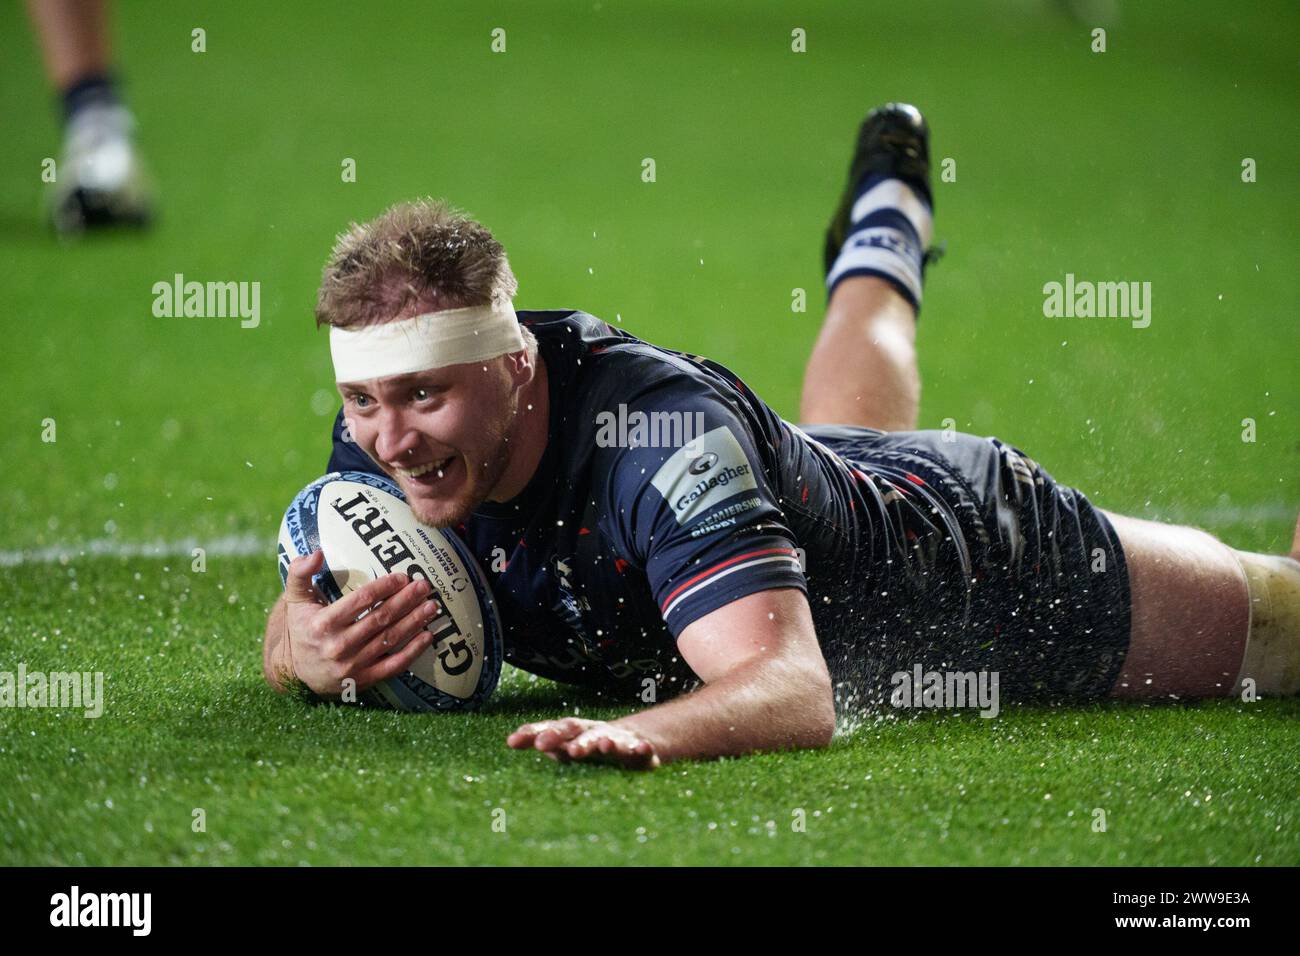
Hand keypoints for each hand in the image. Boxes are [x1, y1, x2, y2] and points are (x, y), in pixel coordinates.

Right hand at [281, 549, 441, 697]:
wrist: (294, 672)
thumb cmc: (300, 628)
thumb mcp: (295, 599)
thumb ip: (300, 573)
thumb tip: (317, 552)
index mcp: (323, 623)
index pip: (360, 601)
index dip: (384, 587)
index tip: (402, 577)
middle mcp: (338, 646)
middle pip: (380, 619)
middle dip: (405, 601)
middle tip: (424, 587)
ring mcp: (352, 666)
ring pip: (389, 640)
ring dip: (414, 622)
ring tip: (431, 607)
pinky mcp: (363, 680)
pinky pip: (393, 666)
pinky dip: (412, 652)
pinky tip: (427, 637)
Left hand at [507, 718, 660, 769]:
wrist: (635, 741)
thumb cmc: (592, 745)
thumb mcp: (567, 745)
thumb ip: (544, 742)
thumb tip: (510, 741)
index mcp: (574, 731)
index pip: (551, 728)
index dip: (532, 732)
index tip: (512, 742)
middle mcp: (593, 731)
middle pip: (575, 729)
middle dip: (559, 735)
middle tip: (542, 745)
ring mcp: (618, 740)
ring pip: (607, 739)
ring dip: (600, 742)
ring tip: (600, 746)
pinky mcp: (641, 752)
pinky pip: (643, 750)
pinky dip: (643, 749)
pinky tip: (644, 749)